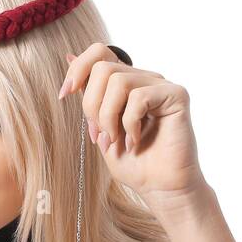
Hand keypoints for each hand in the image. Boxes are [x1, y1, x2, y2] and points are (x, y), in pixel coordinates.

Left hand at [58, 43, 207, 207]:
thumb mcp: (100, 129)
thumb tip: (69, 56)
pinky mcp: (176, 95)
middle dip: (92, 105)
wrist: (161, 189)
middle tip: (100, 134)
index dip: (78, 69)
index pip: (100, 53)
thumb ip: (89, 98)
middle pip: (103, 68)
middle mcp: (144, 79)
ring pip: (118, 81)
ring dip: (108, 117)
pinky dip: (129, 124)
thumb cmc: (134, 165)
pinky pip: (139, 97)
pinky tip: (134, 142)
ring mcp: (161, 85)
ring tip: (116, 140)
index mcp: (126, 84)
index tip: (64, 95)